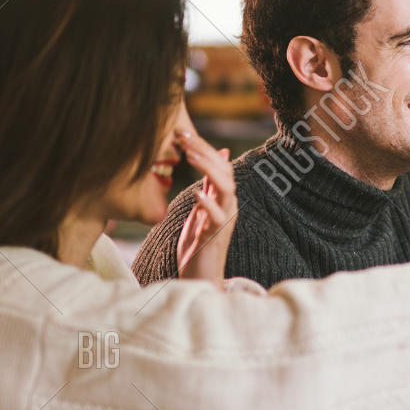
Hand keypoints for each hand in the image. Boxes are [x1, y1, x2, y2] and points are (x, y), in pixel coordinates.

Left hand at [176, 125, 235, 282]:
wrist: (201, 276)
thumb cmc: (199, 244)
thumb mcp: (203, 208)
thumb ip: (210, 185)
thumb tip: (220, 155)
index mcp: (224, 198)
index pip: (219, 164)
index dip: (202, 146)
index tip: (180, 132)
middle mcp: (228, 205)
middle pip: (224, 170)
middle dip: (204, 150)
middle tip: (182, 136)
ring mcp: (224, 220)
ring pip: (227, 188)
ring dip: (209, 169)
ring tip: (189, 156)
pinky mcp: (216, 236)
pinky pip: (218, 217)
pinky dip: (208, 203)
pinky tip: (196, 193)